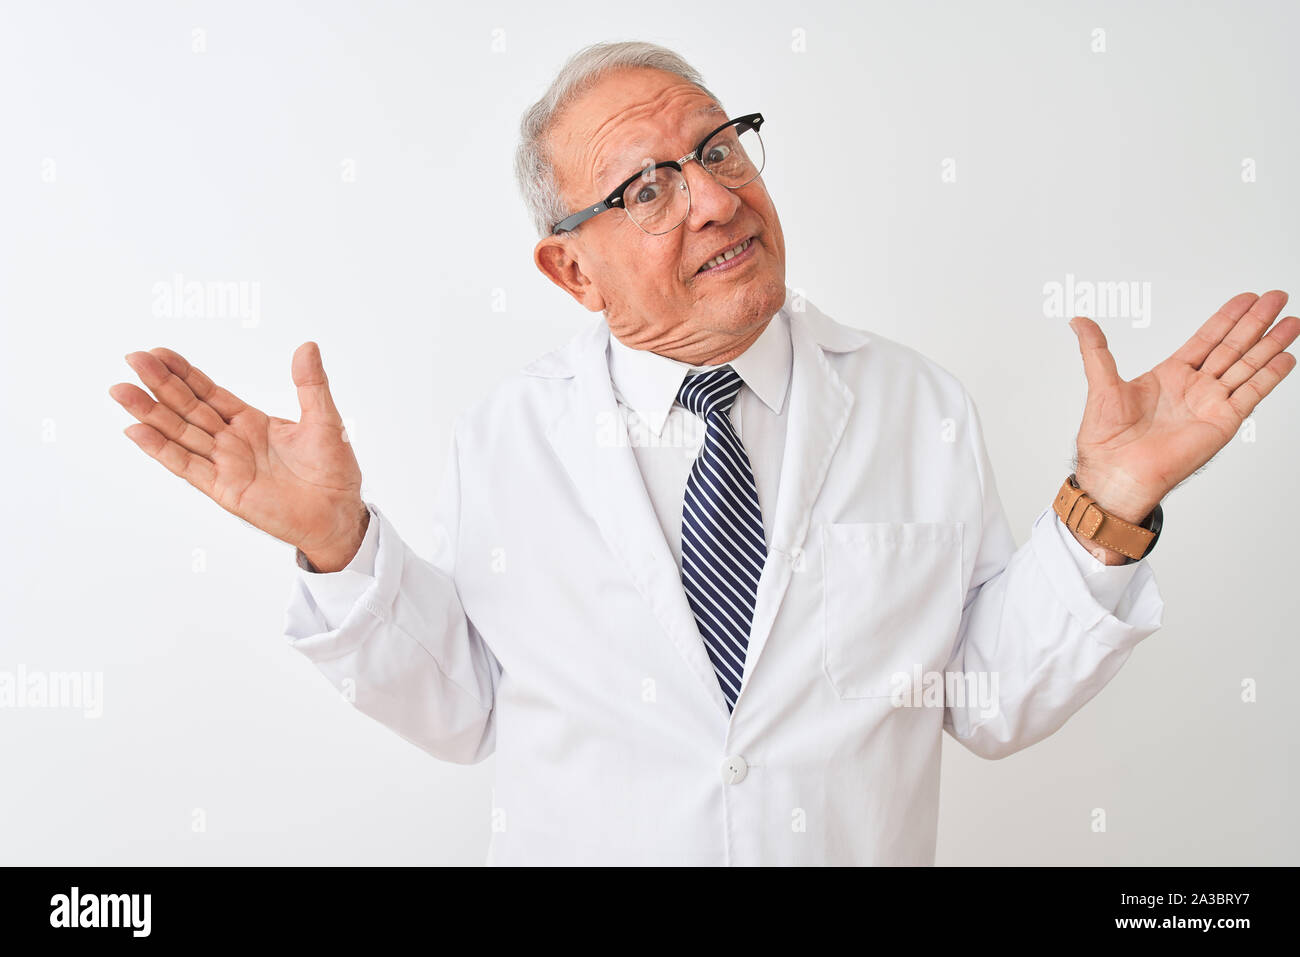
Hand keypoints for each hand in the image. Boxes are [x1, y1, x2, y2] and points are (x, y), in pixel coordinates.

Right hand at [110, 342, 367, 570]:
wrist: (339, 515)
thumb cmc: (334, 471)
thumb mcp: (325, 420)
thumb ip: (311, 385)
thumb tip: (308, 347)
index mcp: (252, 422)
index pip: (209, 392)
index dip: (183, 373)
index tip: (158, 352)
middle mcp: (232, 441)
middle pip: (187, 408)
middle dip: (160, 384)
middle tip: (132, 358)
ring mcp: (225, 465)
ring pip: (180, 434)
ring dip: (150, 414)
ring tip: (121, 390)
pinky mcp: (224, 489)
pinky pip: (187, 467)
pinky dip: (161, 450)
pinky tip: (136, 431)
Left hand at [1068, 290, 1297, 530]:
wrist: (1116, 474)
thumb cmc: (1106, 438)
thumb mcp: (1101, 384)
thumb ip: (1096, 350)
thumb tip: (1079, 321)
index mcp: (1170, 375)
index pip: (1206, 339)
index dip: (1227, 318)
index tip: (1247, 298)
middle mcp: (1194, 387)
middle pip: (1232, 347)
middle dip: (1255, 322)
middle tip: (1277, 297)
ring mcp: (1211, 404)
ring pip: (1247, 366)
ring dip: (1270, 344)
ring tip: (1292, 321)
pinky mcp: (1222, 422)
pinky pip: (1250, 394)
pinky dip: (1269, 376)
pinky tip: (1286, 356)